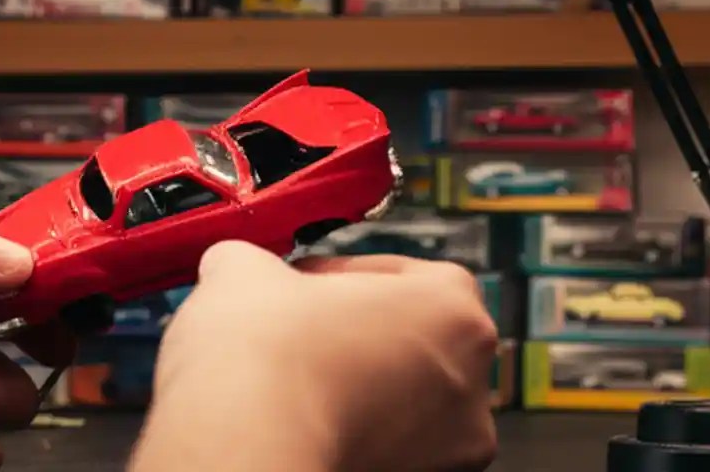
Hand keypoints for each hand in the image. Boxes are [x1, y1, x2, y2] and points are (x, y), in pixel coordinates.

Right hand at [131, 241, 497, 471]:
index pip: (402, 272)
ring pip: (404, 397)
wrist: (250, 448)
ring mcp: (453, 442)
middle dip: (357, 331)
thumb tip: (240, 265)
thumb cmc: (267, 360)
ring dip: (358, 383)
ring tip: (297, 380)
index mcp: (453, 304)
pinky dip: (357, 432)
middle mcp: (469, 376)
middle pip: (412, 337)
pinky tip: (308, 419)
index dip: (343, 274)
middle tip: (300, 329)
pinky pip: (390, 446)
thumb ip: (258, 260)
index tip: (306, 283)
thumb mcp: (246, 272)